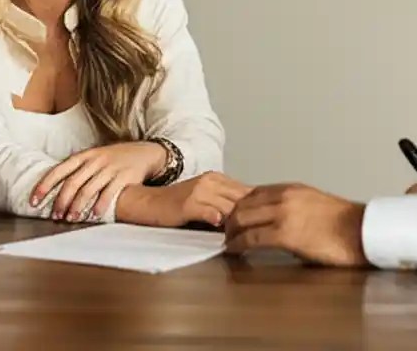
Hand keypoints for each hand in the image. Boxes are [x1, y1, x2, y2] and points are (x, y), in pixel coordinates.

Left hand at [32, 142, 168, 221]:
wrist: (145, 152)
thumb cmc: (115, 159)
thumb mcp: (95, 158)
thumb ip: (78, 170)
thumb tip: (55, 190)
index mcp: (84, 155)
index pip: (59, 170)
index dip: (44, 185)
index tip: (34, 200)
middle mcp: (95, 160)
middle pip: (72, 182)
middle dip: (61, 201)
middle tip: (55, 215)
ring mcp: (110, 168)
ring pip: (88, 189)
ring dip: (77, 206)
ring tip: (71, 219)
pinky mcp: (124, 176)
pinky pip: (109, 193)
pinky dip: (100, 205)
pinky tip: (94, 215)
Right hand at [116, 172, 251, 227]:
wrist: (147, 203)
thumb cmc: (176, 205)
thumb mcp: (205, 199)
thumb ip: (225, 203)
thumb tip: (251, 216)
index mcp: (217, 178)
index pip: (247, 191)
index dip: (260, 207)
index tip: (268, 220)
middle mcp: (211, 180)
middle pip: (243, 199)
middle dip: (254, 216)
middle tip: (262, 232)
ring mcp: (200, 191)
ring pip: (231, 207)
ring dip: (240, 224)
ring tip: (249, 238)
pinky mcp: (189, 204)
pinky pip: (213, 214)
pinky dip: (222, 226)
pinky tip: (228, 237)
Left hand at [223, 184, 367, 266]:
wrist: (362, 233)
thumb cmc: (345, 225)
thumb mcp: (314, 205)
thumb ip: (292, 208)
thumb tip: (274, 221)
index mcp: (292, 189)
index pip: (253, 193)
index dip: (239, 206)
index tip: (233, 218)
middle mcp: (284, 197)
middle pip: (243, 204)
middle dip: (231, 219)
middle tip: (226, 233)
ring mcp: (283, 214)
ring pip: (242, 218)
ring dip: (231, 232)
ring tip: (229, 243)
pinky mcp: (285, 234)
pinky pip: (251, 238)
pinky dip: (238, 245)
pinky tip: (234, 251)